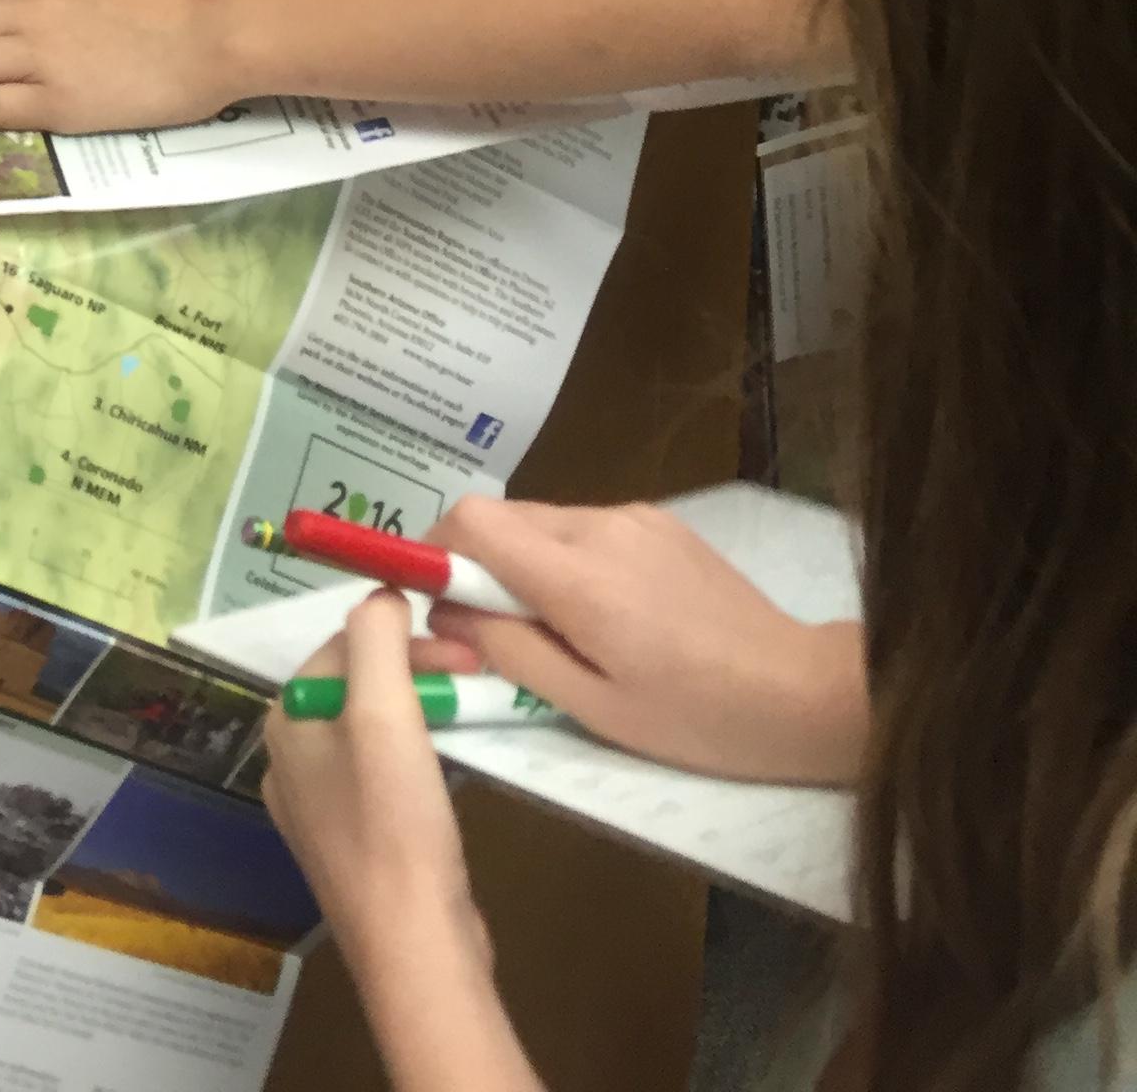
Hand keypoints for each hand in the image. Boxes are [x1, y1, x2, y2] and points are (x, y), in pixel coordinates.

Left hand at [263, 596, 490, 982]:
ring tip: (467, 714)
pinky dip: (417, 759)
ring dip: (420, 712)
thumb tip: (381, 595)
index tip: (463, 650)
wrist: (415, 946)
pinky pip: (383, 777)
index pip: (343, 646)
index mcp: (286, 724)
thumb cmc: (395, 823)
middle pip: (357, 686)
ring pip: (372, 732)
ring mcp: (320, 810)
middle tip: (472, 677)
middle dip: (414, 671)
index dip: (404, 639)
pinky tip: (448, 769)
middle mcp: (291, 763)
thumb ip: (376, 639)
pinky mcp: (356, 845)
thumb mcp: (385, 711)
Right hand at [417, 498, 869, 784]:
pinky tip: (605, 619)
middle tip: (491, 637)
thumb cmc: (695, 718)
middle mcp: (599, 525)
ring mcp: (634, 516)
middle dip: (478, 570)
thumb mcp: (594, 707)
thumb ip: (513, 652)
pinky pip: (584, 529)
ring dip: (525, 568)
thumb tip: (448, 615)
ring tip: (557, 636)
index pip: (472, 521)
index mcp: (578, 575)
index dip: (435, 552)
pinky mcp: (659, 522)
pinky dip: (567, 564)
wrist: (801, 693)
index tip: (433, 604)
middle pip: (501, 518)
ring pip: (541, 522)